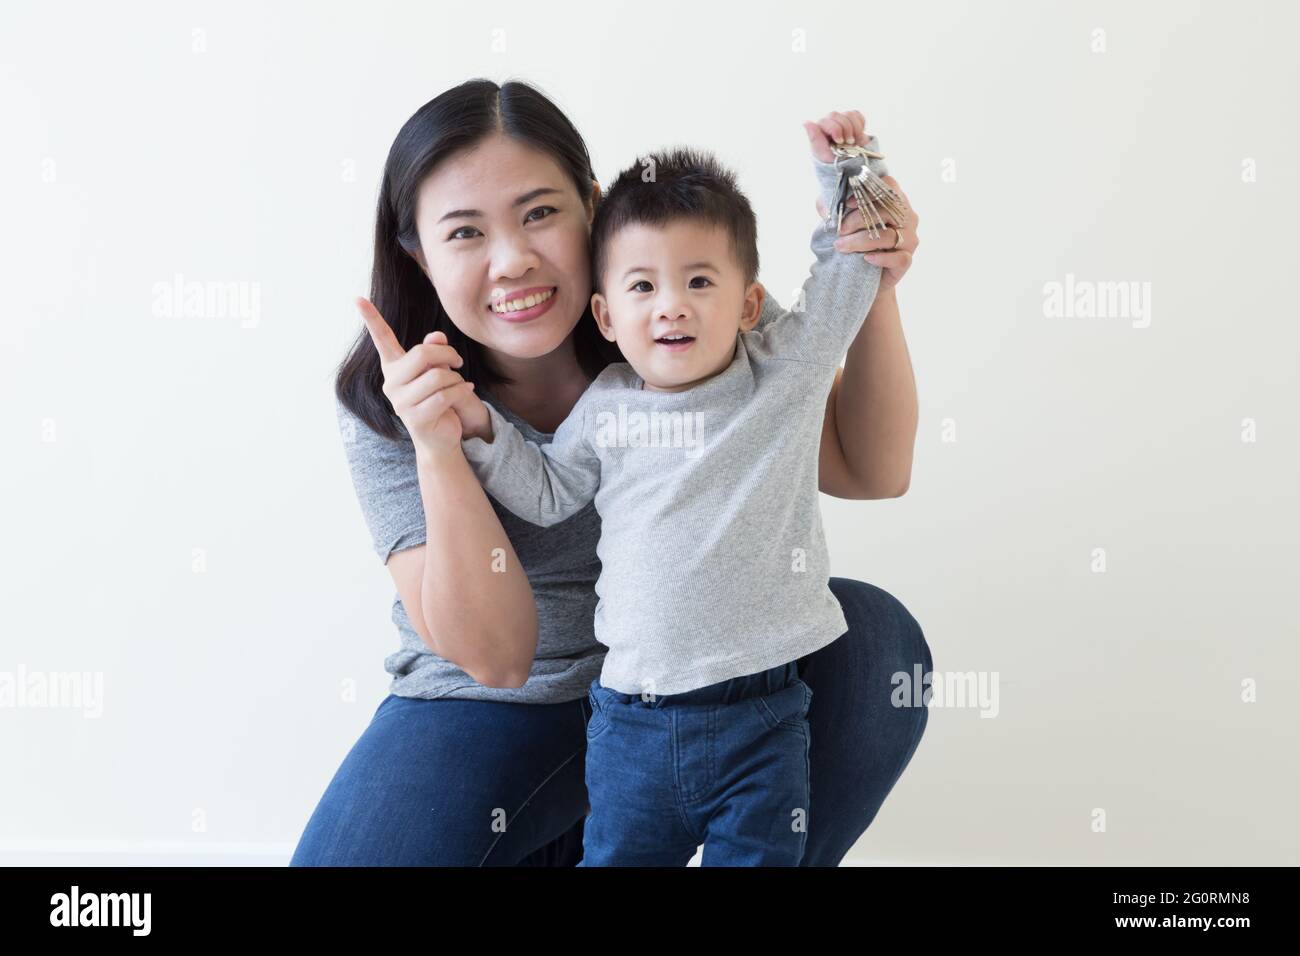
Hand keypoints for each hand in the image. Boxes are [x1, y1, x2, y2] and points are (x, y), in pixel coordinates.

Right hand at [355, 297, 488, 457]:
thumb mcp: (437, 371)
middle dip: (448, 354)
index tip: (357, 298)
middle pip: (422, 354)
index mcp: (394, 367)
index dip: (371, 319)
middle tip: (459, 361)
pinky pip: (445, 395)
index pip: (381, 340)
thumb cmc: (438, 399)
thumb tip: (437, 337)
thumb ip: (435, 352)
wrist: (439, 437)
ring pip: (437, 376)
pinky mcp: (416, 418)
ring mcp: (401, 403)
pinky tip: (466, 390)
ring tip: (459, 383)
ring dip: (456, 378)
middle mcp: (391, 383)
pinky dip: (461, 390)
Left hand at [802, 109, 868, 163]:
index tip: (840, 141)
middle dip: (846, 129)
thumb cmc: (830, 161)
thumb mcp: (821, 153)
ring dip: (855, 129)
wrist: (846, 165)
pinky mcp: (852, 121)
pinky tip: (858, 136)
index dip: (836, 129)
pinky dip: (860, 126)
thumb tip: (806, 123)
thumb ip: (814, 138)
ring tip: (854, 141)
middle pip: (837, 116)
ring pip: (849, 115)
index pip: (827, 120)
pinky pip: (857, 116)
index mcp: (819, 129)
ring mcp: (840, 120)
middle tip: (849, 143)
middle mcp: (828, 122)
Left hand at [805, 109, 917, 292]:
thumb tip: (816, 184)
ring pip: (889, 233)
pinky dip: (879, 258)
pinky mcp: (907, 260)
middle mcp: (905, 214)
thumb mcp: (839, 219)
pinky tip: (865, 260)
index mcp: (892, 198)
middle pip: (886, 208)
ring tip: (841, 246)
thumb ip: (831, 200)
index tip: (843, 203)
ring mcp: (909, 237)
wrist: (863, 282)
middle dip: (858, 218)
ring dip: (862, 240)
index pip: (885, 184)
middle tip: (837, 229)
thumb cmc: (852, 244)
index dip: (864, 191)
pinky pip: (897, 256)